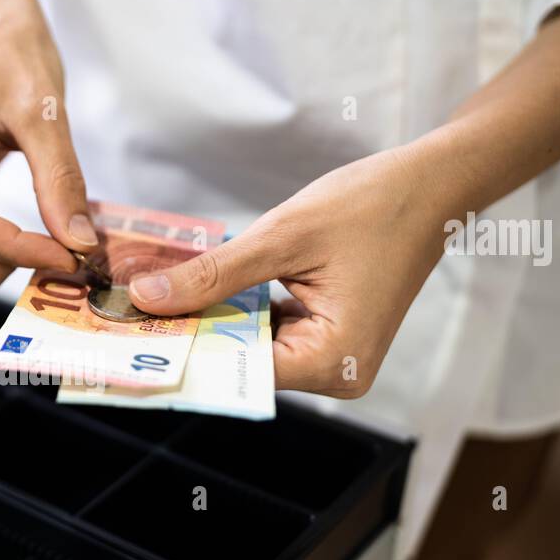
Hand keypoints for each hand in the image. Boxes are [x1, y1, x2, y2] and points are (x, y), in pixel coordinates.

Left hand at [125, 144, 451, 397]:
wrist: (431, 185)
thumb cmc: (372, 206)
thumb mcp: (282, 237)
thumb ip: (213, 275)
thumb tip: (147, 299)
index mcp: (332, 361)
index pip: (239, 371)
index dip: (184, 354)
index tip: (130, 345)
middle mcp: (336, 374)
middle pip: (244, 363)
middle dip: (192, 336)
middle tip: (128, 317)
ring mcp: (334, 360)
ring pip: (252, 348)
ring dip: (210, 322)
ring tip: (153, 303)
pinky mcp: (328, 340)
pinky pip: (269, 334)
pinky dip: (237, 313)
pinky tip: (198, 293)